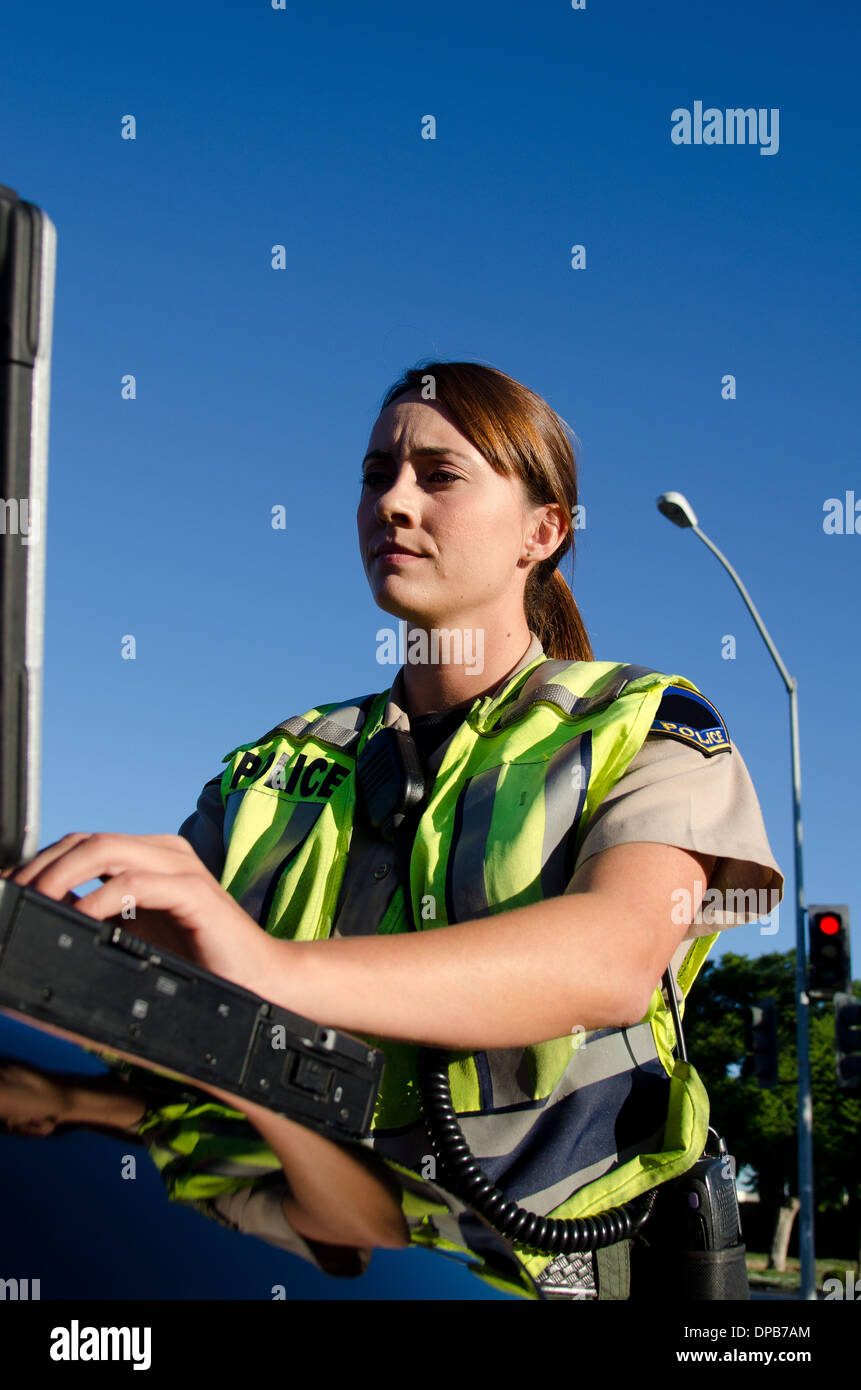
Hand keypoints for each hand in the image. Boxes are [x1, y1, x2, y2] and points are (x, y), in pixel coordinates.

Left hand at [0, 832, 280, 998]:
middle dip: (42, 866)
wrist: (259, 982)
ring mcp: (182, 868)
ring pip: (106, 850)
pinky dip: (99, 897)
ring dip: (60, 874)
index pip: (84, 844)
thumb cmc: (200, 963)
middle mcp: (165, 853)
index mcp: (151, 858)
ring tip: (35, 900)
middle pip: (87, 840)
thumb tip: (46, 916)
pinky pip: (135, 883)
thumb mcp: (137, 936)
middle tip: (12, 895)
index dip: (42, 862)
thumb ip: (98, 919)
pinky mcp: (196, 892)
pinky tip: (80, 916)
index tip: (9, 888)